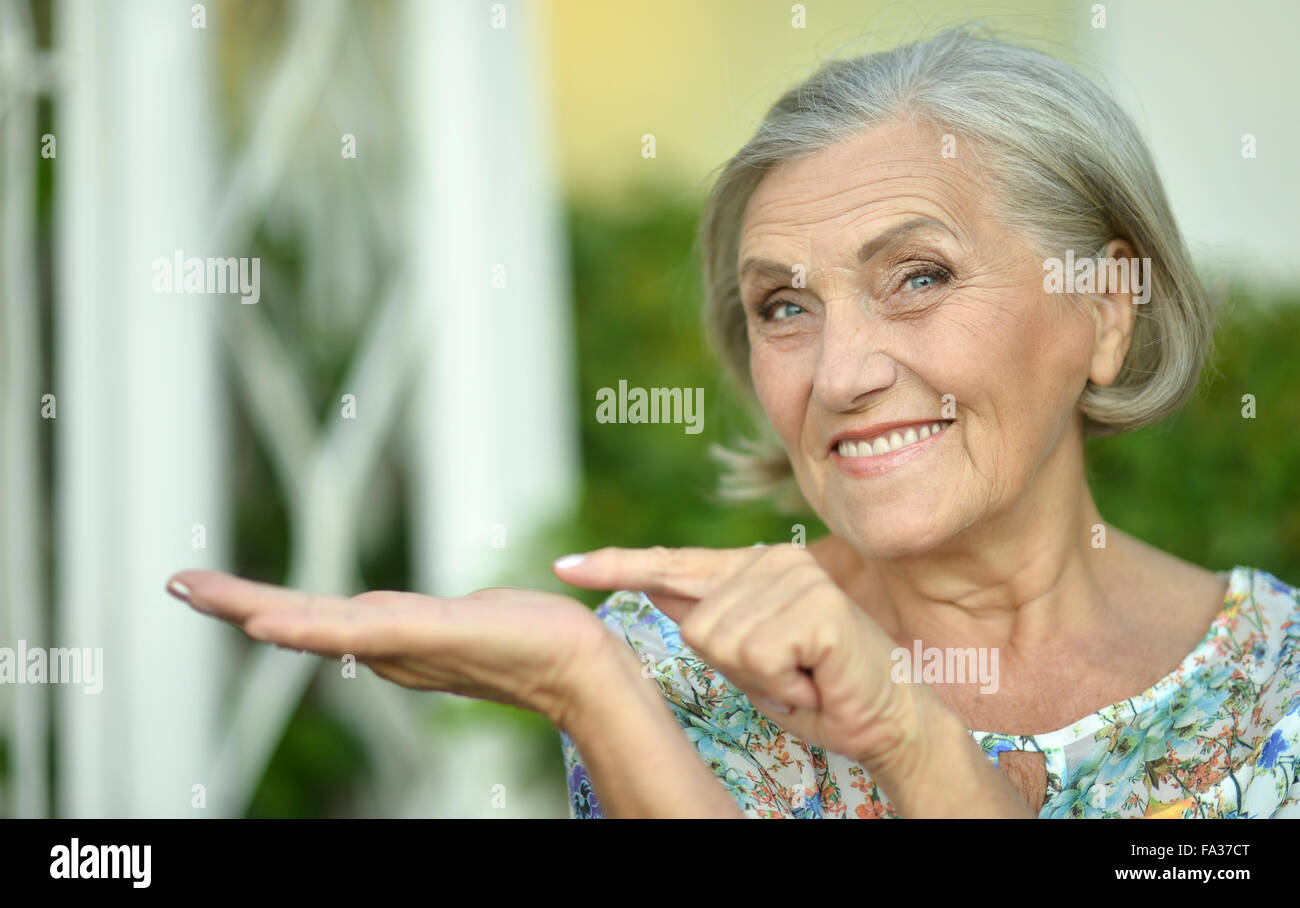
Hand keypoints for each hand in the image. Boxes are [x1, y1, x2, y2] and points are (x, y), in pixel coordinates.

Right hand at [164, 570, 614, 727]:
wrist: (576, 661)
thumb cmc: (522, 641)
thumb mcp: (446, 625)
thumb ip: (402, 626)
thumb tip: (366, 619)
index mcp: (386, 637)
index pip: (308, 618)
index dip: (253, 604)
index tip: (199, 586)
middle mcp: (385, 645)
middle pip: (298, 620)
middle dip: (234, 602)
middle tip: (175, 582)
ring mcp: (403, 643)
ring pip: (318, 624)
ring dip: (259, 610)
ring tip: (204, 594)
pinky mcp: (431, 634)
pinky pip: (363, 632)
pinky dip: (313, 630)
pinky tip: (273, 625)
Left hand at [553, 543, 936, 769]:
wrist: (887, 717)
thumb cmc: (818, 690)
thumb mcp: (750, 659)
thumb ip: (709, 620)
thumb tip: (654, 590)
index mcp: (752, 569)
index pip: (672, 564)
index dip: (616, 567)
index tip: (564, 566)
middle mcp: (772, 560)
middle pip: (695, 627)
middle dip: (736, 669)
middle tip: (787, 674)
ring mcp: (794, 576)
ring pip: (721, 643)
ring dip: (762, 679)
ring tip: (802, 674)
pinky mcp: (814, 604)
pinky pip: (757, 657)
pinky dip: (782, 685)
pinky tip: (815, 677)